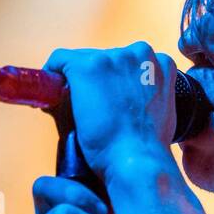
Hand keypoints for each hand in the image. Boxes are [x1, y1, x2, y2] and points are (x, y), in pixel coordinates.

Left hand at [43, 42, 178, 177]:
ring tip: (75, 109)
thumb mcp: (161, 113)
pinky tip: (52, 96)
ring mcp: (111, 58)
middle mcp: (138, 53)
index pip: (129, 62)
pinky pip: (60, 60)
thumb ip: (149, 97)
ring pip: (83, 61)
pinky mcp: (86, 66)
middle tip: (91, 108)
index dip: (115, 81)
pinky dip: (52, 74)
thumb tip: (128, 101)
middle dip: (97, 81)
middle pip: (106, 59)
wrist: (137, 160)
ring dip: (78, 82)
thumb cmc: (148, 146)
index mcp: (160, 64)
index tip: (107, 97)